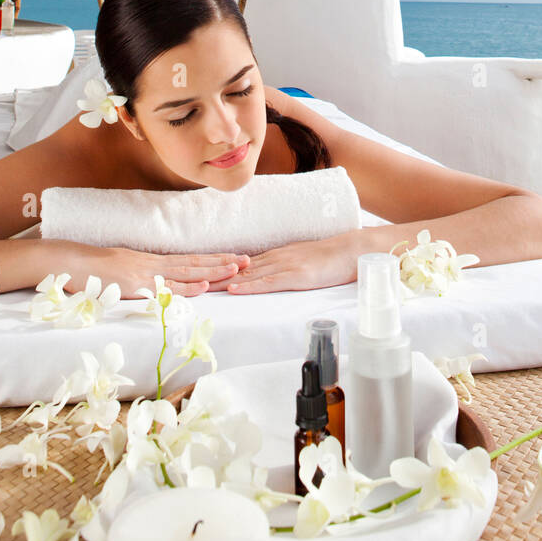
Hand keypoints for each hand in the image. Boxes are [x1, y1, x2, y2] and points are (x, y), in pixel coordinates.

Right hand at [60, 243, 250, 299]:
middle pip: (194, 262)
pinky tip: (204, 286)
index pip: (188, 260)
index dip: (212, 260)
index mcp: (150, 262)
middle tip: (248, 260)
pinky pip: (165, 287)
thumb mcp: (121, 273)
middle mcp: (152, 264)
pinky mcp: (137, 285)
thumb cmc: (90, 272)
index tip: (235, 259)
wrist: (68, 263)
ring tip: (237, 269)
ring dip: (213, 271)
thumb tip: (156, 288)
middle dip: (222, 262)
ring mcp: (145, 273)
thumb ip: (140, 279)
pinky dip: (186, 286)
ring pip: (186, 272)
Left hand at [205, 231, 361, 293]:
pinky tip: (234, 289)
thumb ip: (282, 266)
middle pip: (238, 268)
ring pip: (248, 274)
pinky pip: (268, 282)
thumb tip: (265, 274)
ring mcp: (284, 266)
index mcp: (275, 255)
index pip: (241, 264)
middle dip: (214, 276)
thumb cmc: (329, 258)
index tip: (199, 274)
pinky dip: (249, 286)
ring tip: (202, 288)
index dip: (219, 269)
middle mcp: (275, 258)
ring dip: (224, 281)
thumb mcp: (301, 260)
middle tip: (191, 281)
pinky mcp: (296, 276)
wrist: (350, 251)